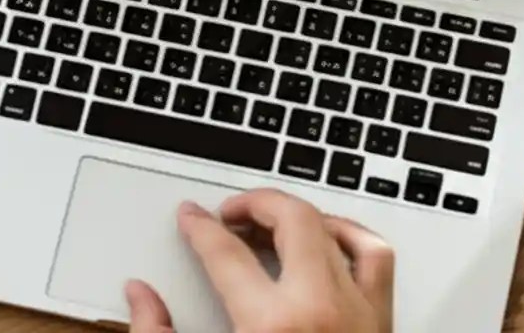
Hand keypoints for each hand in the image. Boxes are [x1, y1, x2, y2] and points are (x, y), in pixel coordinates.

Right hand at [126, 189, 393, 332]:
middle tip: (229, 213)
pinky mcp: (383, 327)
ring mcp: (360, 316)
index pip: (225, 250)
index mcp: (270, 325)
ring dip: (304, 216)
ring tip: (277, 221)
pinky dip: (352, 238)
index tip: (191, 218)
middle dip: (254, 203)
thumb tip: (141, 297)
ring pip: (338, 231)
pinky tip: (329, 241)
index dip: (199, 227)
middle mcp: (321, 310)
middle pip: (291, 219)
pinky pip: (376, 259)